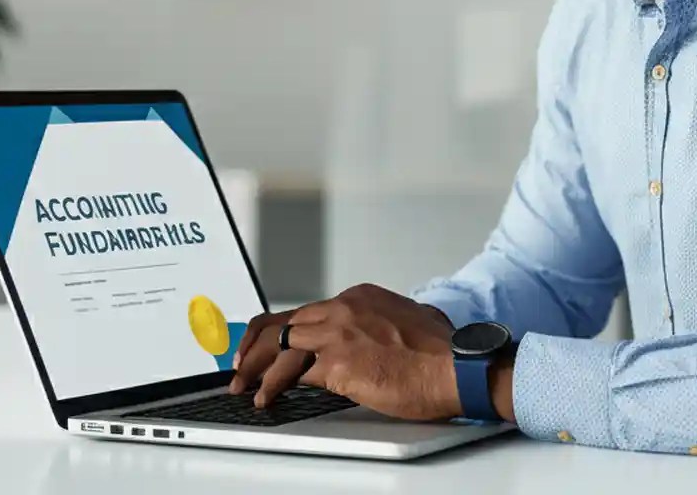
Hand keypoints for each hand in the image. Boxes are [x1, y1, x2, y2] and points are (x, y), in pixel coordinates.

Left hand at [229, 284, 460, 419]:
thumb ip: (381, 324)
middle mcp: (343, 309)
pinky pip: (293, 374)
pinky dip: (275, 386)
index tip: (269, 346)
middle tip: (239, 364)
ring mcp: (338, 334)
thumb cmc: (442, 352)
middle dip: (254, 345)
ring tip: (244, 387)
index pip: (305, 311)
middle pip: (282, 323)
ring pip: (278, 344)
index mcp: (358, 297)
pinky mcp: (337, 363)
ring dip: (256, 367)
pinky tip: (269, 399)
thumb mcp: (408, 321)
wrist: (456, 366)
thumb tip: (373, 338)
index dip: (280, 331)